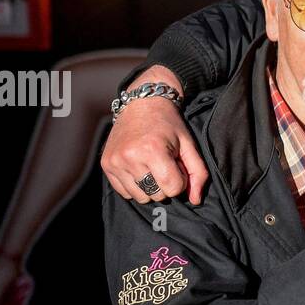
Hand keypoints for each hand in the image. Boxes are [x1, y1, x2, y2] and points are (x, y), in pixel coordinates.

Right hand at [101, 67, 208, 204]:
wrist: (142, 103)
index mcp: (153, 150)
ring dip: (150, 187)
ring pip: (141, 197)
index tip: (177, 164)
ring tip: (151, 166)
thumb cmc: (169, 125)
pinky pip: (125, 192)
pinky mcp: (106, 164)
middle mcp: (130, 157)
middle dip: (165, 184)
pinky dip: (135, 186)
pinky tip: (139, 168)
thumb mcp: (189, 145)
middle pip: (157, 195)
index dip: (180, 179)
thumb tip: (196, 201)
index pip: (173, 188)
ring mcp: (115, 161)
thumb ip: (197, 173)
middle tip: (164, 164)